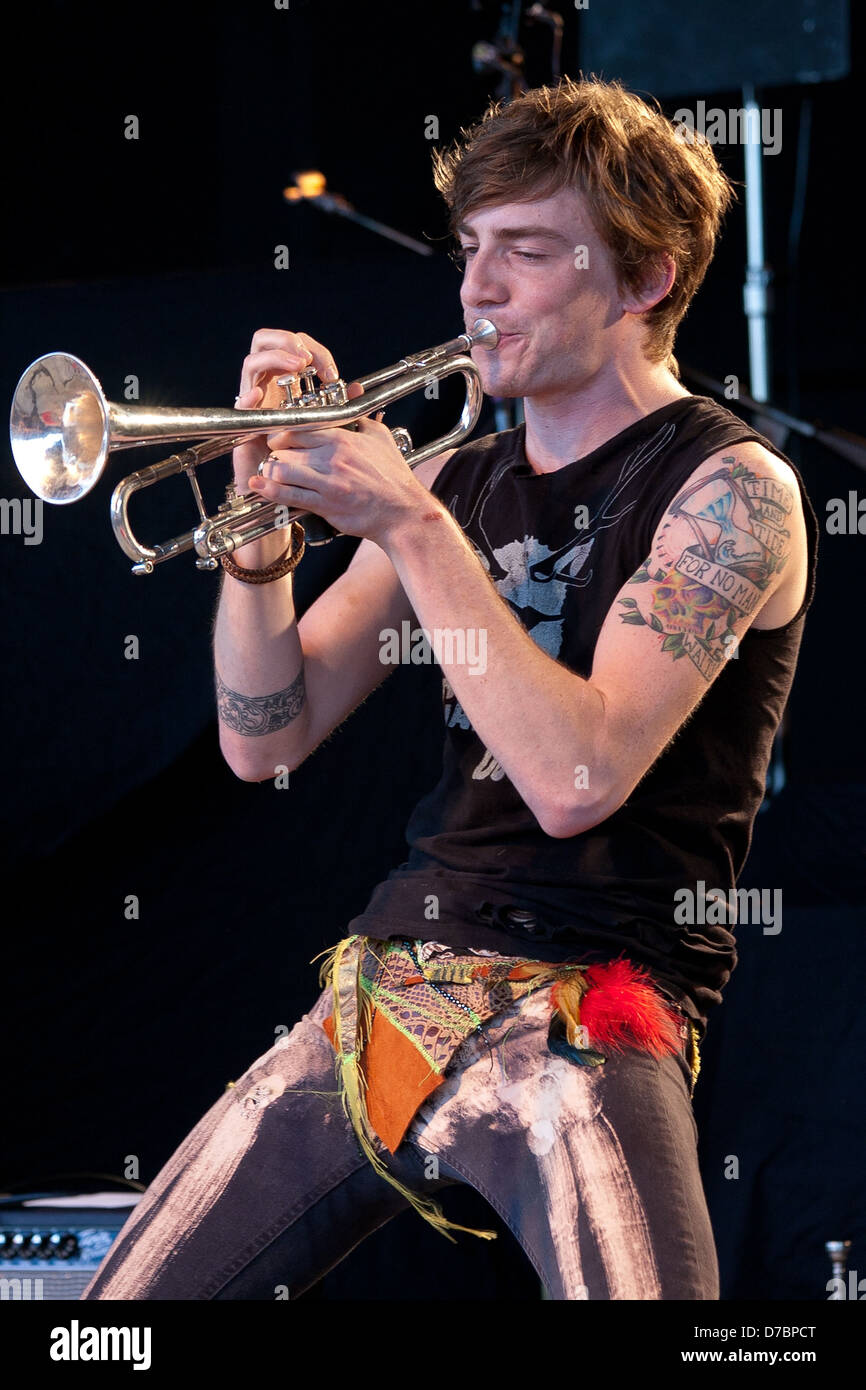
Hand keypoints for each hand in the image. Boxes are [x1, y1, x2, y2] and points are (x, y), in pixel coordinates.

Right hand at [231, 328, 364, 492]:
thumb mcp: (322, 419)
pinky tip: (259, 395)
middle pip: (265, 341)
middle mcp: (266, 382)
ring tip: (297, 366)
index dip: (314, 350)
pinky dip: (248, 397)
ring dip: (275, 358)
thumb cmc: (296, 448)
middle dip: (288, 341)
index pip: (293, 345)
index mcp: (284, 377)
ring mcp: (253, 398)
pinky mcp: (244, 422)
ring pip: (251, 363)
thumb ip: (338, 402)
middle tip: (308, 359)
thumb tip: (357, 388)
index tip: (331, 373)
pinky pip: (240, 404)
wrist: (275, 477)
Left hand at [247, 413, 431, 549]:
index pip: (298, 427)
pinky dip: (270, 491)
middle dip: (273, 451)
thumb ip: (359, 416)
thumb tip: (352, 394)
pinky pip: (289, 496)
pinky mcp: (325, 505)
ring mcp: (327, 482)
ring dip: (270, 471)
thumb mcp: (379, 438)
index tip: (278, 438)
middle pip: (285, 447)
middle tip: (272, 456)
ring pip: (281, 469)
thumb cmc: (393, 476)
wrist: (402, 511)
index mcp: (342, 439)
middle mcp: (331, 458)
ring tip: (269, 473)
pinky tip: (259, 488)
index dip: (281, 432)